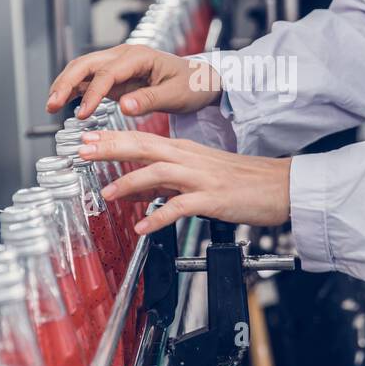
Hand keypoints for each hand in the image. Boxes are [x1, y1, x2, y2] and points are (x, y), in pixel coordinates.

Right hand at [46, 44, 221, 118]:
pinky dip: (75, 90)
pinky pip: (90, 79)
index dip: (92, 93)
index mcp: (138, 56)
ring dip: (66, 84)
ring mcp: (118, 65)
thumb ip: (149, 99)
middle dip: (66, 82)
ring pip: (83, 69)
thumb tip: (124, 106)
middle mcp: (124, 56)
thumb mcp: (175, 94)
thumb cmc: (192, 84)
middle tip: (52, 104)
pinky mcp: (116, 76)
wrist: (201, 80)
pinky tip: (64, 104)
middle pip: (86, 64)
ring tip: (52, 105)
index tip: (82, 114)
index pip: (106, 73)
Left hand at [79, 130, 291, 233]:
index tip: (86, 140)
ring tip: (108, 193)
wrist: (281, 185)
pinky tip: (143, 227)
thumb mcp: (201, 175)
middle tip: (82, 150)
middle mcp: (190, 159)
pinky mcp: (213, 198)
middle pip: (144, 147)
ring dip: (130, 182)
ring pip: (159, 173)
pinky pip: (180, 206)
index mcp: (187, 151)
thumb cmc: (245, 181)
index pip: (143, 139)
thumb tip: (134, 188)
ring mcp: (202, 177)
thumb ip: (167, 181)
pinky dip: (158, 217)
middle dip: (110, 148)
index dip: (112, 138)